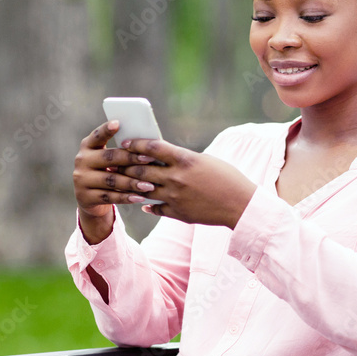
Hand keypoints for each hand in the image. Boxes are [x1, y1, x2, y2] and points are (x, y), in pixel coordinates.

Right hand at [73, 121, 160, 241]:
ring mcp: (81, 179)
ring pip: (111, 180)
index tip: (118, 123)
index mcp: (87, 146)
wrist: (91, 199)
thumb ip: (121, 151)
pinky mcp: (85, 197)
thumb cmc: (108, 172)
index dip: (106, 130)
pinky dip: (126, 197)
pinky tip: (140, 197)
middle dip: (131, 158)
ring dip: (132, 182)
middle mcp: (82, 160)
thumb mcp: (109, 160)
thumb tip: (147, 144)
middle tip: (149, 159)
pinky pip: (109, 197)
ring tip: (149, 185)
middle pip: (108, 157)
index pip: (97, 136)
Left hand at [118, 138, 256, 228]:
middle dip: (126, 164)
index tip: (126, 142)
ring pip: (144, 189)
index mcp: (185, 160)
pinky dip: (148, 205)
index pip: (152, 147)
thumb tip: (163, 156)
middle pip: (141, 168)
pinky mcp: (178, 212)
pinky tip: (143, 202)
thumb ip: (182, 159)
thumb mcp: (205, 161)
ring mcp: (175, 197)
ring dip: (131, 184)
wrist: (241, 205)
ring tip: (124, 180)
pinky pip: (155, 208)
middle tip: (115, 162)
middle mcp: (176, 178)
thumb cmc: (227, 178)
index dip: (136, 143)